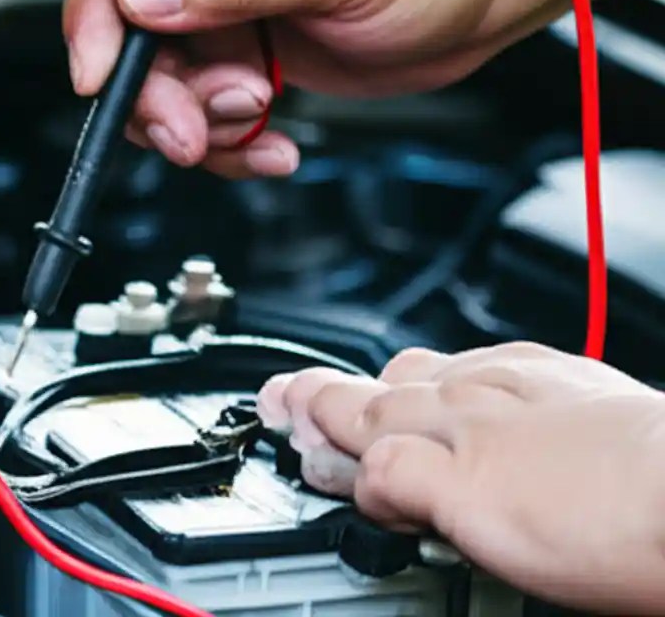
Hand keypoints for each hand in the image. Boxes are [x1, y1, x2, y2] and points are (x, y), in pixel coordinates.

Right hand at [65, 0, 664, 177]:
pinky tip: (268, 144)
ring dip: (199, 123)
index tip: (98, 74)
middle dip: (156, 91)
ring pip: (161, 77)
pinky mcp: (244, 48)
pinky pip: (203, 107)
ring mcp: (225, 0)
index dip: (94, 7)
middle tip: (196, 132)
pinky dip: (228, 141)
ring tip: (257, 125)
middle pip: (128, 22)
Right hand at [256, 342, 664, 614]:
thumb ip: (399, 484)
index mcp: (442, 424)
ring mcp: (526, 381)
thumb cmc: (611, 520)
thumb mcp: (474, 519)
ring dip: (394, 385)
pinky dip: (459, 379)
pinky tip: (471, 393)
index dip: (306, 410)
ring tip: (374, 402)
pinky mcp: (574, 385)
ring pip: (435, 369)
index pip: (349, 410)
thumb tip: (358, 476)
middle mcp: (478, 388)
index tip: (276, 406)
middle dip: (339, 394)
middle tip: (304, 404)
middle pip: (384, 383)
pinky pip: (492, 366)